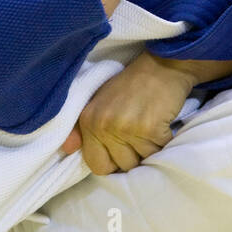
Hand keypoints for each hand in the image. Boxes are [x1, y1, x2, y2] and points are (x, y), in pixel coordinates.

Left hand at [66, 52, 196, 174]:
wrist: (160, 65)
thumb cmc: (130, 85)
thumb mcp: (99, 102)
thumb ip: (81, 128)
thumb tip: (67, 149)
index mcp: (88, 121)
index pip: (97, 165)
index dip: (113, 163)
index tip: (122, 150)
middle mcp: (104, 126)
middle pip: (123, 166)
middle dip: (135, 155)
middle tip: (140, 132)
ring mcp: (127, 128)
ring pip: (142, 160)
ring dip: (151, 148)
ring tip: (149, 126)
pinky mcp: (150, 128)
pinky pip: (159, 150)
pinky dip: (164, 140)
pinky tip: (161, 123)